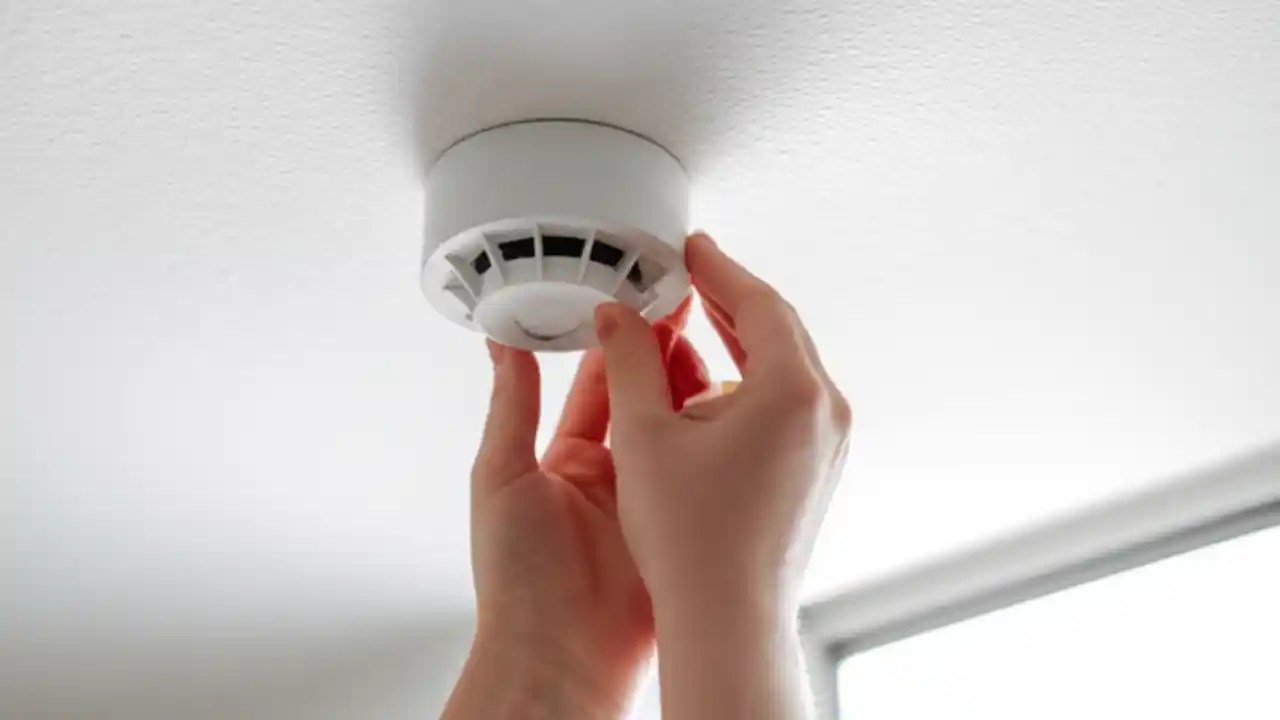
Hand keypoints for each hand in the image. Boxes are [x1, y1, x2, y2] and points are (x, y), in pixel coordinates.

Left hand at [444, 302, 709, 719]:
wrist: (559, 657)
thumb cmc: (518, 579)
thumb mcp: (501, 476)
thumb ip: (511, 406)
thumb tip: (503, 343)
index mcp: (567, 462)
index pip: (599, 386)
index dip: (621, 343)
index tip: (641, 302)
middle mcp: (614, 479)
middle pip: (647, 402)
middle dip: (667, 357)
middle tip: (690, 312)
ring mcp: (653, 504)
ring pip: (681, 433)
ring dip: (696, 391)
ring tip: (718, 346)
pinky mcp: (683, 529)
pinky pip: (702, 477)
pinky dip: (719, 443)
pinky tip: (738, 411)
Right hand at [596, 232, 851, 718]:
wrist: (727, 619)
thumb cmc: (692, 540)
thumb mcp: (645, 434)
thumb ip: (631, 361)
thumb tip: (617, 316)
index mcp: (793, 392)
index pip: (759, 303)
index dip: (718, 269)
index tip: (693, 248)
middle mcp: (824, 413)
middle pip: (778, 330)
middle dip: (730, 299)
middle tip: (690, 276)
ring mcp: (826, 446)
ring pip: (783, 369)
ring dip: (738, 341)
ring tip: (692, 324)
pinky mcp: (815, 472)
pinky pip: (785, 405)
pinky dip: (747, 382)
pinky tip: (706, 389)